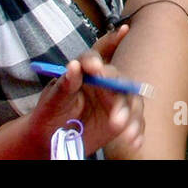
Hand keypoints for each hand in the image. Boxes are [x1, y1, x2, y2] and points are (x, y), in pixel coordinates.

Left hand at [24, 47, 144, 157]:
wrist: (54, 138)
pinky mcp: (123, 118)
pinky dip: (136, 129)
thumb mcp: (53, 99)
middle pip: (118, 79)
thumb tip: (74, 66)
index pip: (95, 56)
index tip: (105, 53)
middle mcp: (105, 81)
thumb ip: (65, 84)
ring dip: (130, 113)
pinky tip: (133, 141)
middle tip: (108, 98)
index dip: (106, 46)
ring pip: (132, 100)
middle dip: (117, 88)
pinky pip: (135, 121)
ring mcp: (116, 100)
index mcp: (86, 71)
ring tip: (120, 127)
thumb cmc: (51, 112)